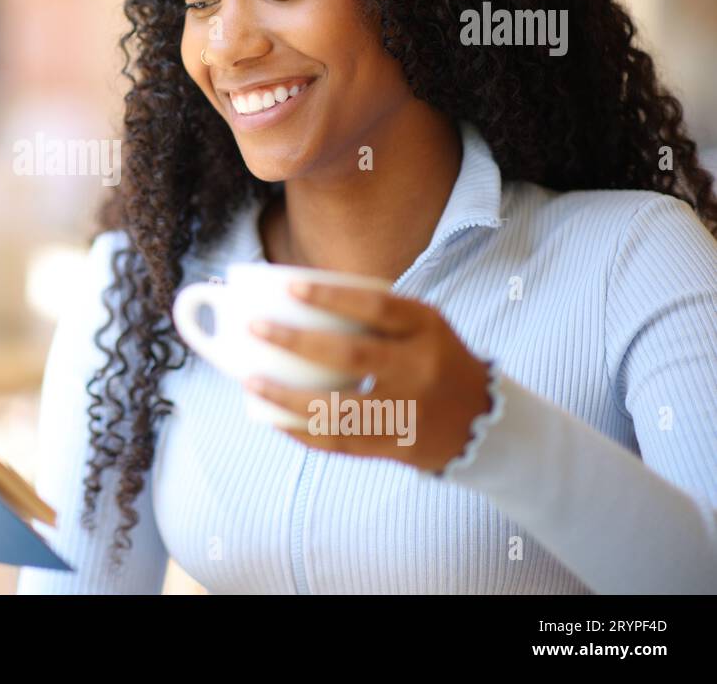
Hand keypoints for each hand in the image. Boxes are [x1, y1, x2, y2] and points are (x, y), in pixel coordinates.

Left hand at [242, 281, 494, 473]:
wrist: (481, 419)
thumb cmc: (432, 357)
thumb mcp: (420, 325)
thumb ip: (373, 311)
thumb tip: (294, 295)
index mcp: (425, 328)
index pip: (376, 306)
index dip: (332, 296)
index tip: (291, 286)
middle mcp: (420, 368)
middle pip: (351, 355)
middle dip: (296, 341)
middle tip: (255, 327)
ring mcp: (408, 412)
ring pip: (338, 409)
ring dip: (287, 396)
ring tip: (250, 380)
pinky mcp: (395, 446)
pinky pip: (340, 442)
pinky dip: (302, 431)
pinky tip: (273, 417)